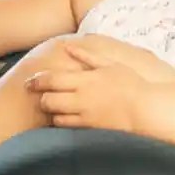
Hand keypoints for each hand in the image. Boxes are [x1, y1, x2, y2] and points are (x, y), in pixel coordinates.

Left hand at [30, 44, 148, 132]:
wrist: (145, 109)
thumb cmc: (130, 84)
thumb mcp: (110, 64)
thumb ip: (88, 56)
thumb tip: (69, 46)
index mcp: (85, 79)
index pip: (52, 80)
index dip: (37, 81)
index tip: (29, 82)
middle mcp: (81, 98)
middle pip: (49, 100)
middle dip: (42, 98)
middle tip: (42, 96)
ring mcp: (84, 115)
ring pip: (55, 115)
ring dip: (51, 111)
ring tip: (54, 107)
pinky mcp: (89, 128)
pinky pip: (67, 126)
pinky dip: (61, 122)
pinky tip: (65, 117)